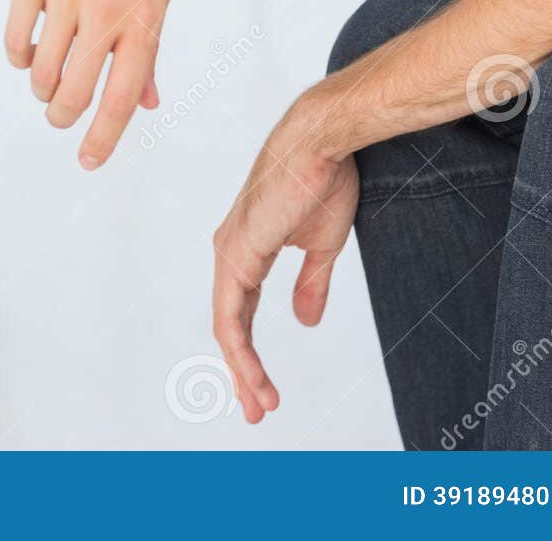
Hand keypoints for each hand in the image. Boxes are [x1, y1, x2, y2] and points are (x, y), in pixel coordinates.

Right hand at [6, 0, 175, 167]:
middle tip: (60, 114)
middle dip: (64, 116)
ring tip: (48, 75)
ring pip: (41, 71)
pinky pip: (16, 37)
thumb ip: (150, 45)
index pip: (124, 96)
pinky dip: (20, 54)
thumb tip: (148, 100)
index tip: (88, 161)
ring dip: (42, 86)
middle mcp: (107, 6)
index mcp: (146, 13)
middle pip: (74, 92)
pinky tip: (29, 48)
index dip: (104, 137)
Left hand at [212, 91, 358, 423]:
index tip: (264, 387)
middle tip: (256, 409)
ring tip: (260, 404)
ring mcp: (229, 253)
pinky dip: (240, 350)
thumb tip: (304, 322)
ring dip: (242, 369)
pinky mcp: (236, 254)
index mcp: (248, 248)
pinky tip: (252, 375)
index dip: (250, 352)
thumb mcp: (321, 245)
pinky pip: (230, 315)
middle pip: (229, 325)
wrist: (322, 142)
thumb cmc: (323, 180)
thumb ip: (310, 284)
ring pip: (227, 327)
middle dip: (242, 371)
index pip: (242, 311)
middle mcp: (231, 252)